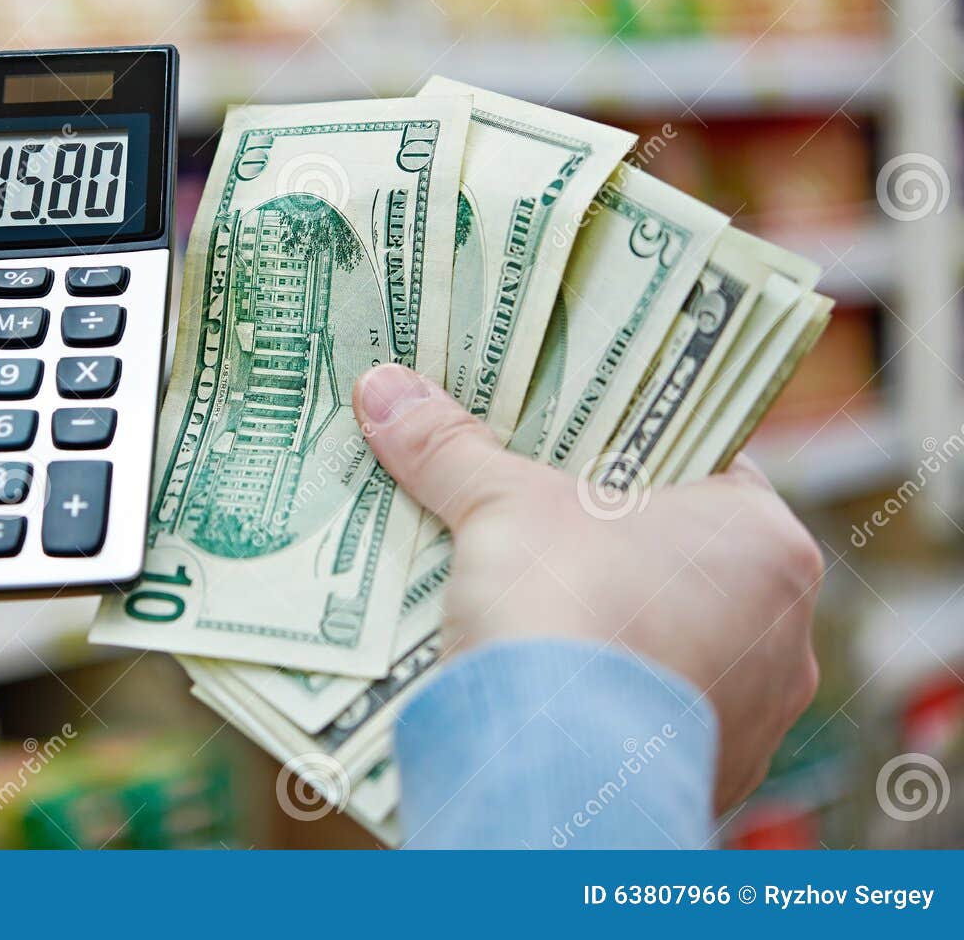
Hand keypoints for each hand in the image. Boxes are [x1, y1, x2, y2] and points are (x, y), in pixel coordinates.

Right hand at [354, 364, 821, 810]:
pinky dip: (610, 709)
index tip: (580, 454)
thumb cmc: (563, 607)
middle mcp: (782, 631)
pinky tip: (550, 695)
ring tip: (539, 620)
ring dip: (620, 636)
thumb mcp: (497, 507)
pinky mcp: (708, 779)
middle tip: (545, 531)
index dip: (639, 457)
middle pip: (689, 564)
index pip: (709, 473)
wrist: (555, 767)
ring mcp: (754, 715)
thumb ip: (450, 448)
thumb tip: (385, 388)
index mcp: (765, 541)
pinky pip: (658, 725)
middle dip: (619, 551)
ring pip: (679, 651)